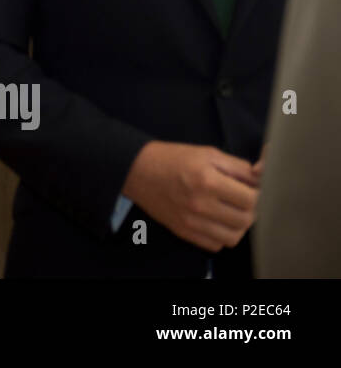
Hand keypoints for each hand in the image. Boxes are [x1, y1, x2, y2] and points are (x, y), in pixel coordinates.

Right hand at [122, 141, 258, 252]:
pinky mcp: (184, 232)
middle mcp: (200, 204)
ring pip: (234, 237)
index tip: (252, 189)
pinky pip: (215, 245)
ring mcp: (191, 222)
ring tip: (231, 211)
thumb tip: (261, 180)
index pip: (251, 199)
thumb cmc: (173, 158)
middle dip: (250, 210)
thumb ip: (238, 167)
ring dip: (238, 225)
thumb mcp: (207, 153)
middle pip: (246, 220)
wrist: (137, 170)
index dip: (258, 194)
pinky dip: (221, 235)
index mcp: (207, 180)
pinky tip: (216, 220)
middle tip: (242, 199)